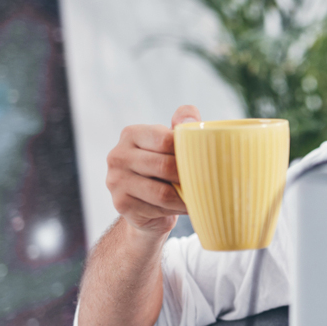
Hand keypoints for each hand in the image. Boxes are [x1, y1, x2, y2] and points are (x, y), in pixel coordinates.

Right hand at [105, 105, 200, 238]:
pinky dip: (177, 209)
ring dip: (187, 196)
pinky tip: (187, 206)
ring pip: (163, 192)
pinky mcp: (120, 204)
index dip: (188, 150)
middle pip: (164, 166)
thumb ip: (182, 126)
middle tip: (210, 181)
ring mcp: (116, 181)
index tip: (206, 158)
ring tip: (203, 196)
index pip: (165, 140)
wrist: (145, 203)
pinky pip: (158, 209)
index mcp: (132, 134)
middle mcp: (118, 155)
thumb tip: (190, 116)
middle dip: (190, 175)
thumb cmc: (163, 166)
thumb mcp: (171, 143)